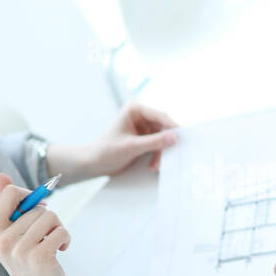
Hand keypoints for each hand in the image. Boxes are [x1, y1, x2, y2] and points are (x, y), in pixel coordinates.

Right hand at [0, 173, 69, 275]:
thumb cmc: (27, 260)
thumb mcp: (13, 233)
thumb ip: (8, 204)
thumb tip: (2, 175)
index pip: (11, 193)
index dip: (29, 196)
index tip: (37, 209)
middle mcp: (2, 240)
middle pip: (36, 206)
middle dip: (47, 218)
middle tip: (44, 237)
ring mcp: (20, 250)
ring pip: (50, 217)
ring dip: (57, 229)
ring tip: (52, 244)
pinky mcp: (40, 257)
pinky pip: (61, 230)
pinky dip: (66, 238)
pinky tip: (60, 251)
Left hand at [48, 102, 177, 183]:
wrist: (94, 164)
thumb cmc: (106, 151)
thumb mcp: (131, 147)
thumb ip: (153, 142)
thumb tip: (174, 138)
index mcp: (135, 110)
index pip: (159, 116)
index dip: (172, 127)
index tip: (181, 138)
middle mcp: (141, 116)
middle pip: (163, 128)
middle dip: (165, 144)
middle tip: (172, 156)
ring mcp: (143, 128)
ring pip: (163, 139)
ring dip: (161, 153)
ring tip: (156, 166)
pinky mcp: (144, 139)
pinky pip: (158, 146)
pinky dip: (157, 156)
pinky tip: (152, 166)